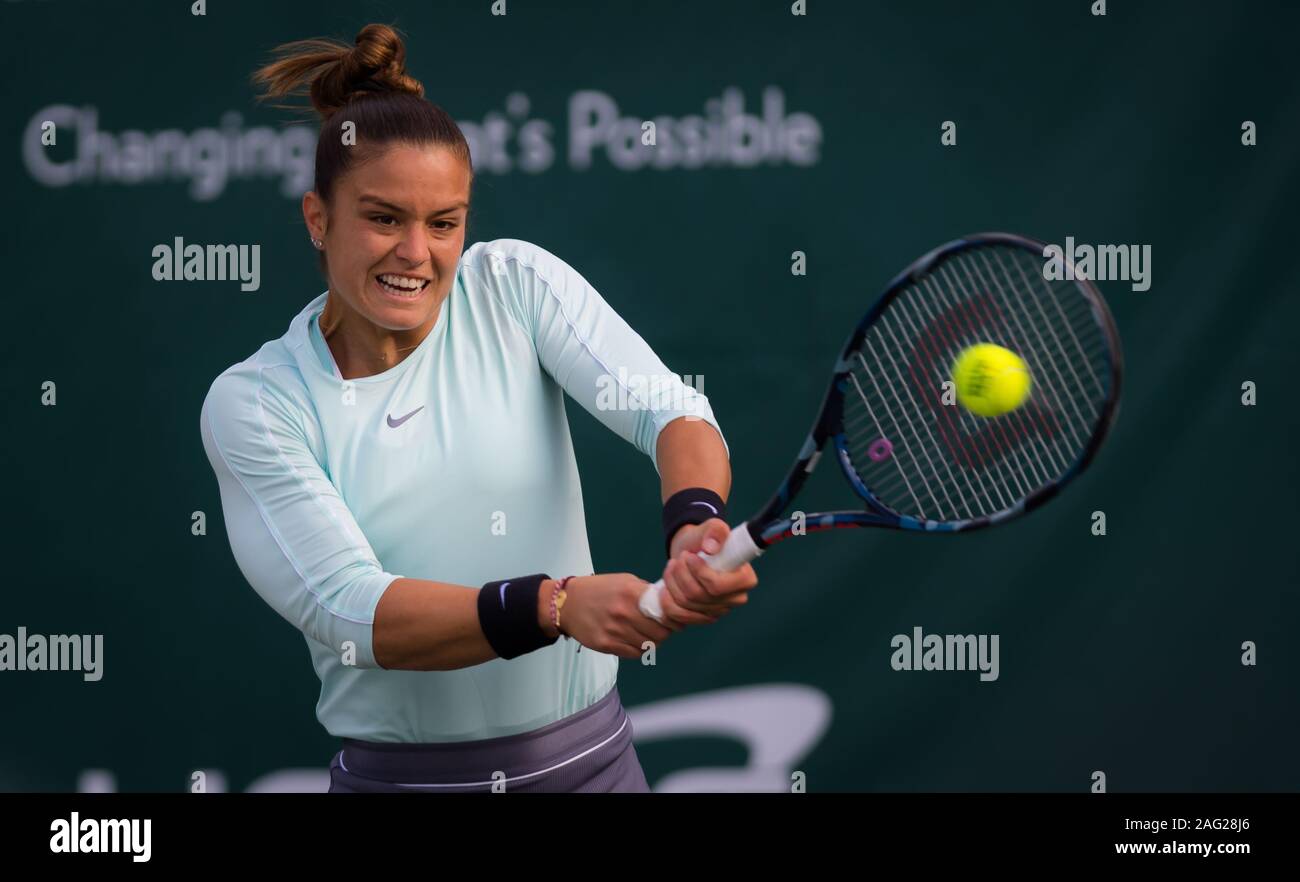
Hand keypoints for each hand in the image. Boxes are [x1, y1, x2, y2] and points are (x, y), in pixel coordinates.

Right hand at [557, 573, 673, 658]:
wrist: (567, 603)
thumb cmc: (599, 589)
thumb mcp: (624, 581)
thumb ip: (646, 592)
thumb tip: (669, 604)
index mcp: (631, 593)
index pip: (665, 613)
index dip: (673, 619)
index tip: (672, 619)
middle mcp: (624, 612)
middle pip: (660, 633)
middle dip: (665, 632)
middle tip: (660, 628)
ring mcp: (614, 630)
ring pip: (649, 646)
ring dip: (652, 642)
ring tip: (646, 634)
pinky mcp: (606, 645)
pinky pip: (634, 654)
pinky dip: (639, 649)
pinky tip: (634, 640)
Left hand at [659, 518, 757, 625]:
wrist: (691, 552)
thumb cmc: (705, 540)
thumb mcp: (711, 527)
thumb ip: (715, 531)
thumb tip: (711, 547)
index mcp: (745, 579)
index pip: (717, 587)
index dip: (699, 573)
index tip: (688, 556)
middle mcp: (735, 599)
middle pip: (699, 596)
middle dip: (681, 575)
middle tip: (678, 559)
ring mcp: (718, 611)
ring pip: (687, 605)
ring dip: (672, 584)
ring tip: (672, 567)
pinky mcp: (702, 617)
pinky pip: (680, 616)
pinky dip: (668, 601)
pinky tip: (666, 588)